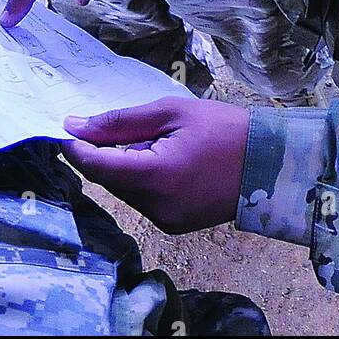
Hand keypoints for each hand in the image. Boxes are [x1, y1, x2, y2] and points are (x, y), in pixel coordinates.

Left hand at [62, 98, 249, 233]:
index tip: (68, 128)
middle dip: (103, 153)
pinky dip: (142, 180)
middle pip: (108, 179)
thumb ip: (121, 121)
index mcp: (155, 175)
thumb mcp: (172, 112)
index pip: (96, 165)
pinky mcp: (174, 226)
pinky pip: (143, 201)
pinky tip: (163, 161)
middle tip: (116, 126)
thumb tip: (75, 126)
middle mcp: (155, 206)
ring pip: (124, 191)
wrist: (270, 163)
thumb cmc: (224, 128)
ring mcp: (164, 220)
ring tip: (153, 142)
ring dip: (124, 167)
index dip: (77, 148)